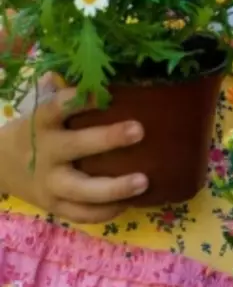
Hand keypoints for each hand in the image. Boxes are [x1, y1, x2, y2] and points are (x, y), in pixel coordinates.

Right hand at [0, 85, 147, 222]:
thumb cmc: (35, 132)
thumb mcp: (41, 112)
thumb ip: (66, 95)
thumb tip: (97, 73)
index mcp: (41, 123)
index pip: (58, 107)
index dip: (80, 99)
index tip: (104, 93)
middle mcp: (45, 152)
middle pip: (75, 146)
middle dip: (108, 138)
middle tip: (139, 129)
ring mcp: (48, 183)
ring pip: (81, 190)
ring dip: (114, 187)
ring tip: (144, 181)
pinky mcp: (53, 206)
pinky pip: (80, 213)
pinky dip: (104, 212)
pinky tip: (130, 204)